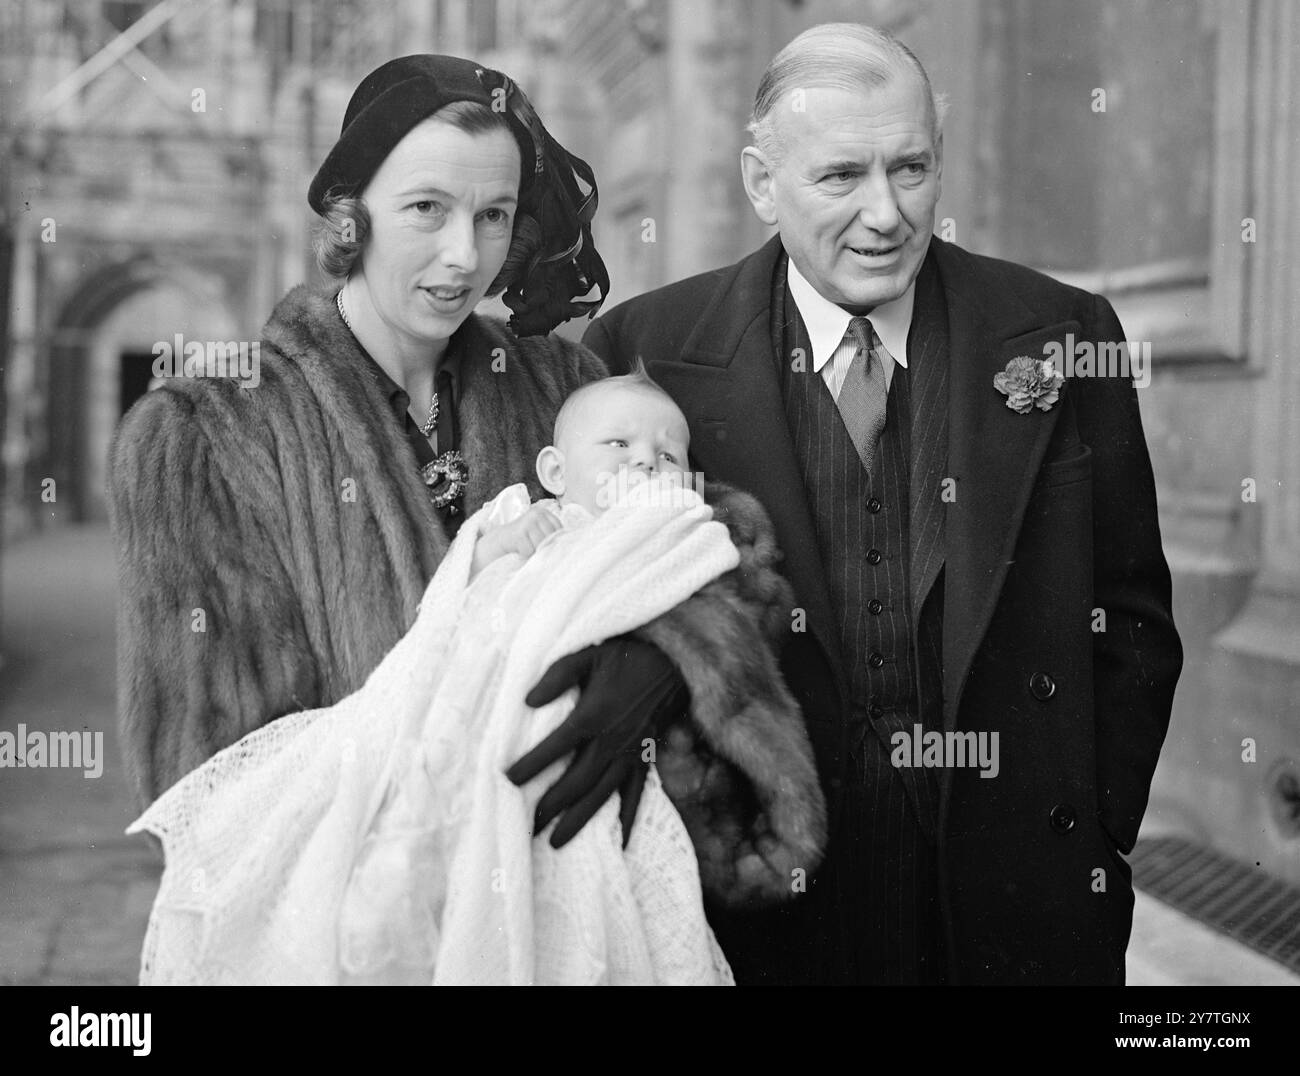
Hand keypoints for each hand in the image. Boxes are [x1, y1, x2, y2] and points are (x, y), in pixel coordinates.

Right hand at [472, 503, 562, 575]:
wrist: (498, 542)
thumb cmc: (524, 542)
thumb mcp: (540, 535)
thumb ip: (553, 538)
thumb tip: (569, 548)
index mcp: (546, 513)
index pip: (560, 532)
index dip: (555, 543)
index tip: (546, 547)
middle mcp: (538, 514)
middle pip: (551, 539)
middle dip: (544, 548)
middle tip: (533, 549)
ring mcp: (528, 521)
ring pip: (541, 545)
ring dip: (534, 553)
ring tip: (526, 549)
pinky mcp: (519, 533)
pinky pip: (529, 551)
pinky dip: (525, 555)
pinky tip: (519, 550)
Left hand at [506, 637, 688, 848]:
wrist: (674, 664)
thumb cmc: (626, 657)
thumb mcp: (588, 655)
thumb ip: (557, 676)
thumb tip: (527, 701)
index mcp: (594, 714)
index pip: (555, 747)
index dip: (531, 765)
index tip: (506, 779)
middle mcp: (612, 741)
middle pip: (576, 782)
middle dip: (550, 805)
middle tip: (526, 824)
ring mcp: (631, 755)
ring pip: (602, 796)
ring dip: (578, 821)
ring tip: (555, 844)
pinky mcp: (646, 760)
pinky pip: (637, 796)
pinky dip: (628, 820)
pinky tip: (620, 845)